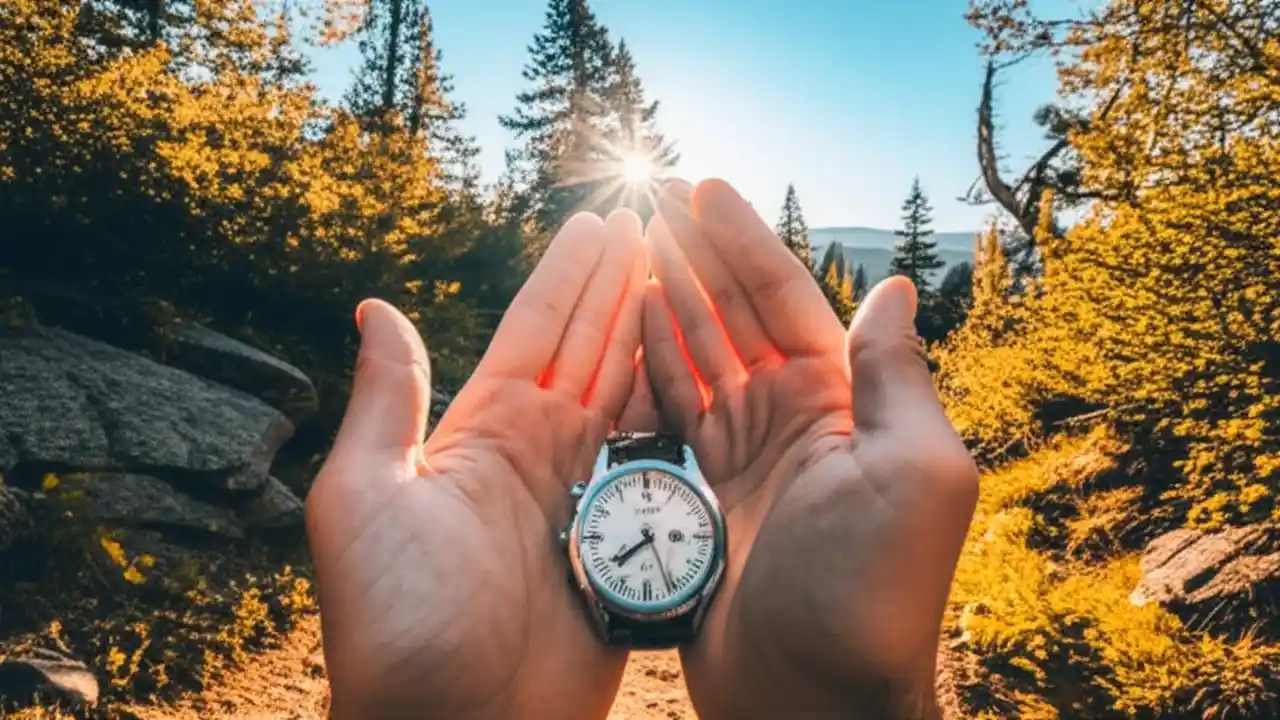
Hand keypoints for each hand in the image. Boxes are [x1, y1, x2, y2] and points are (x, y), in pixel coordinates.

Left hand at [307, 210, 647, 718]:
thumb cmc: (396, 624)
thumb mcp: (365, 500)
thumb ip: (388, 403)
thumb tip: (374, 307)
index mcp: (484, 434)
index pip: (538, 333)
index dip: (570, 276)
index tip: (600, 222)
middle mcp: (541, 456)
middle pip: (596, 351)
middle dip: (624, 287)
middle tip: (658, 226)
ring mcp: (588, 501)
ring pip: (637, 400)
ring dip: (661, 338)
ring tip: (690, 281)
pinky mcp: (627, 549)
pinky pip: (664, 471)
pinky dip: (688, 422)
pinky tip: (711, 378)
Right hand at [643, 180, 978, 718]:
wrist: (814, 700)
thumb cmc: (871, 593)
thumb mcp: (911, 473)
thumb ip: (896, 378)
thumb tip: (894, 288)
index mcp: (843, 406)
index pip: (785, 301)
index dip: (744, 243)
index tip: (703, 190)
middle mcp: (795, 423)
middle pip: (734, 319)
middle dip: (695, 259)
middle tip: (649, 201)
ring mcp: (746, 461)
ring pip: (696, 361)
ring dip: (665, 303)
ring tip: (627, 251)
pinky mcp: (703, 500)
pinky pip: (669, 418)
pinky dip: (645, 372)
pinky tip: (624, 332)